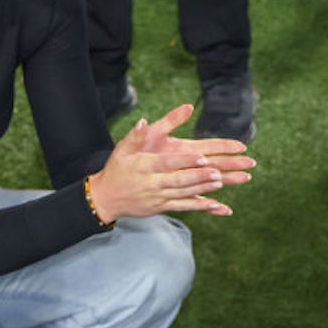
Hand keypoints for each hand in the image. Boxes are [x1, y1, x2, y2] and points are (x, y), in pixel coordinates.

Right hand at [87, 104, 254, 220]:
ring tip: (222, 181)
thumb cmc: (116, 169)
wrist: (106, 197)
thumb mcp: (122, 149)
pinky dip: (200, 206)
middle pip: (179, 180)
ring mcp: (158, 197)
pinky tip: (216, 205)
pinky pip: (183, 207)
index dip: (185, 161)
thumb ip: (136, 135)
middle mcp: (152, 183)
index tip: (202, 156)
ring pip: (184, 194)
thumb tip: (143, 120)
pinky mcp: (161, 207)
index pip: (167, 163)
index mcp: (144, 166)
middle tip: (219, 171)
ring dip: (203, 188)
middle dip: (199, 176)